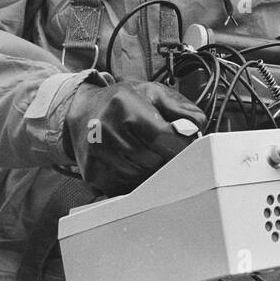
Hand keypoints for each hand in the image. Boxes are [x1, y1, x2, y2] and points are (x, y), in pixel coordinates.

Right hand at [62, 77, 206, 195]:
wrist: (85, 111)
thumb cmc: (123, 102)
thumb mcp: (154, 93)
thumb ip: (181, 109)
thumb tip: (195, 128)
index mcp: (125, 106)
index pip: (162, 136)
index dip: (180, 144)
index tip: (186, 143)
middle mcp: (106, 130)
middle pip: (154, 159)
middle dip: (168, 158)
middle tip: (168, 148)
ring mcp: (97, 154)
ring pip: (141, 177)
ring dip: (153, 170)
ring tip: (150, 153)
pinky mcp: (92, 173)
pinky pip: (125, 187)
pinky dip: (136, 179)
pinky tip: (135, 163)